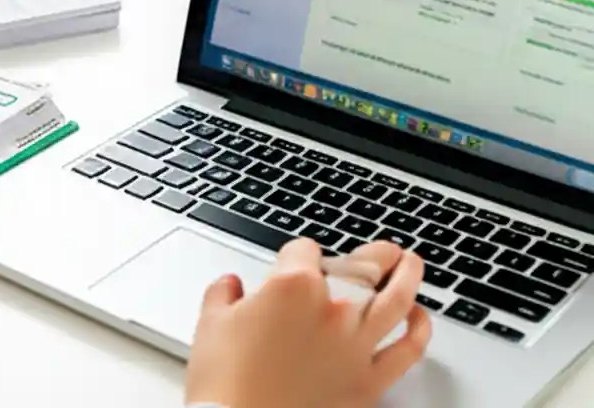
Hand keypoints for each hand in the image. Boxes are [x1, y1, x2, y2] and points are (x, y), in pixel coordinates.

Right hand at [185, 238, 430, 407]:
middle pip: (364, 265)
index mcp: (292, 286)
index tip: (293, 262)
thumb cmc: (224, 381)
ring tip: (412, 264)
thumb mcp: (211, 324)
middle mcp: (332, 309)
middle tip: (382, 250)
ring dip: (409, 275)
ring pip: (397, 299)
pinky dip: (419, 330)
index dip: (296, 253)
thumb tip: (230, 286)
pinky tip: (420, 318)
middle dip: (375, 253)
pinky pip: (407, 350)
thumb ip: (223, 294)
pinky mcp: (368, 380)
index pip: (304, 250)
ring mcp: (355, 344)